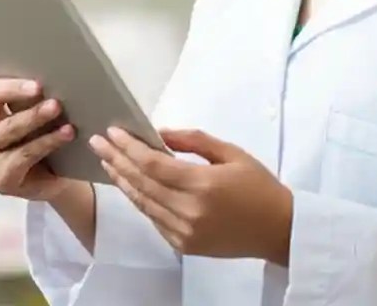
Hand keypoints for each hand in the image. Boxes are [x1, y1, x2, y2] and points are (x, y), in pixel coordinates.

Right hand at [0, 78, 76, 202]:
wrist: (52, 178)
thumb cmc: (41, 138)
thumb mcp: (37, 117)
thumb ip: (37, 101)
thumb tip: (58, 81)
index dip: (12, 88)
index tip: (38, 86)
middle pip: (3, 123)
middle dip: (32, 113)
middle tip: (56, 105)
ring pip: (13, 143)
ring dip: (42, 133)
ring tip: (68, 128)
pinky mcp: (0, 180)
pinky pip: (24, 160)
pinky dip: (46, 147)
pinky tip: (64, 139)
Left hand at [89, 128, 292, 265]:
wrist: (278, 230)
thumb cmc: (260, 186)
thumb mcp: (232, 153)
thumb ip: (195, 141)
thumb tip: (159, 133)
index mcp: (202, 184)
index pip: (152, 164)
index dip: (129, 148)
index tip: (112, 132)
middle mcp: (188, 210)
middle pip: (141, 182)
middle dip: (116, 160)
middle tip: (98, 143)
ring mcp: (183, 231)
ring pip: (142, 203)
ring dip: (123, 181)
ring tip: (107, 162)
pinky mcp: (183, 245)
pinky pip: (153, 219)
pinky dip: (140, 200)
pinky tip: (130, 186)